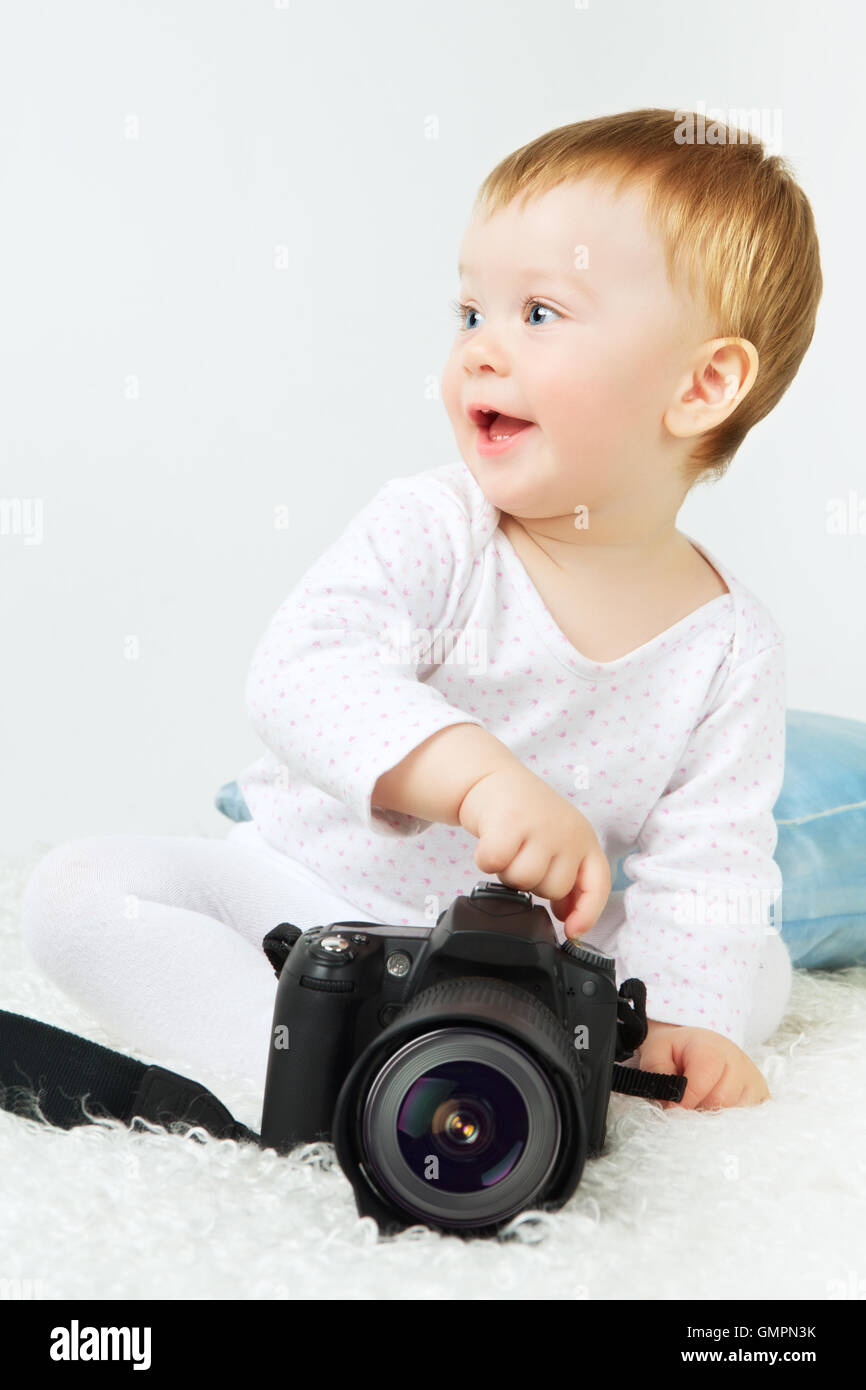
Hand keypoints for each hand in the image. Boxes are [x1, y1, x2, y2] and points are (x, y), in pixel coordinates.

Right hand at [457, 763, 609, 936]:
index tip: (572, 931)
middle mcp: (567, 831)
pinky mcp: (509, 821)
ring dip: (507, 872)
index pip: (596, 885)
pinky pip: (494, 864)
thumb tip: (568, 917)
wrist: (492, 778)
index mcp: (584, 838)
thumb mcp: (558, 841)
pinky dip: (485, 860)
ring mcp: (539, 826)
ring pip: (522, 881)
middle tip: (523, 856)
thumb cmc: (525, 815)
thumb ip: (567, 876)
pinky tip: (490, 843)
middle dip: (532, 883)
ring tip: (509, 848)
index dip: (587, 913)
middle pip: (551, 890)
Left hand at [637, 1019, 769, 1109]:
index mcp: (713, 1049)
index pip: (702, 1084)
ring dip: (714, 1116)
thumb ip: (658, 1072)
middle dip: (698, 1110)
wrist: (696, 1043)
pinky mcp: (762, 1095)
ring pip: (736, 1115)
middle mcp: (739, 1062)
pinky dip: (732, 1121)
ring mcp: (754, 1080)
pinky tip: (718, 1111)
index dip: (684, 1101)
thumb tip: (670, 1103)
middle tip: (685, 1105)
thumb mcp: (657, 1051)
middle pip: (720, 1103)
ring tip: (701, 1103)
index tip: (672, 1108)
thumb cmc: (676, 1049)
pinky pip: (750, 1119)